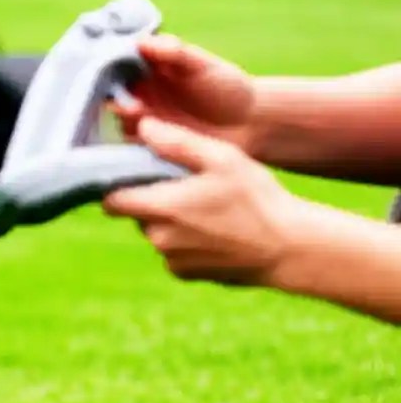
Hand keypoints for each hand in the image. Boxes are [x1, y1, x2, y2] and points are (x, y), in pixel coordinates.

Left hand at [102, 116, 304, 286]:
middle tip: (185, 187)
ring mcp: (171, 259)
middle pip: (135, 213)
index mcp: (161, 208)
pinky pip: (172, 251)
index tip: (135, 174)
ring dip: (169, 219)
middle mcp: (159, 238)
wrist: (290, 250)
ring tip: (206, 208)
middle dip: (150, 199)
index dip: (117, 185)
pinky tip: (214, 231)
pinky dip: (184, 240)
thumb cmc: (258, 199)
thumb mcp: (222, 158)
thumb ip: (177, 143)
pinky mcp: (185, 274)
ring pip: (155, 231)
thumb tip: (142, 128)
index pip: (111, 200)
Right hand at [113, 34, 257, 151]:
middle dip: (114, 91)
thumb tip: (141, 41)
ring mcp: (141, 117)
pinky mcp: (147, 142)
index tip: (109, 62)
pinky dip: (131, 136)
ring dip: (123, 113)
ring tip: (137, 113)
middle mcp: (139, 90)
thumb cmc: (226, 87)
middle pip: (112, 89)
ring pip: (119, 114)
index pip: (118, 60)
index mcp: (149, 67)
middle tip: (127, 94)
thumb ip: (176, 53)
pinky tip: (140, 135)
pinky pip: (130, 139)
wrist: (248, 124)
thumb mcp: (204, 65)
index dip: (110, 60)